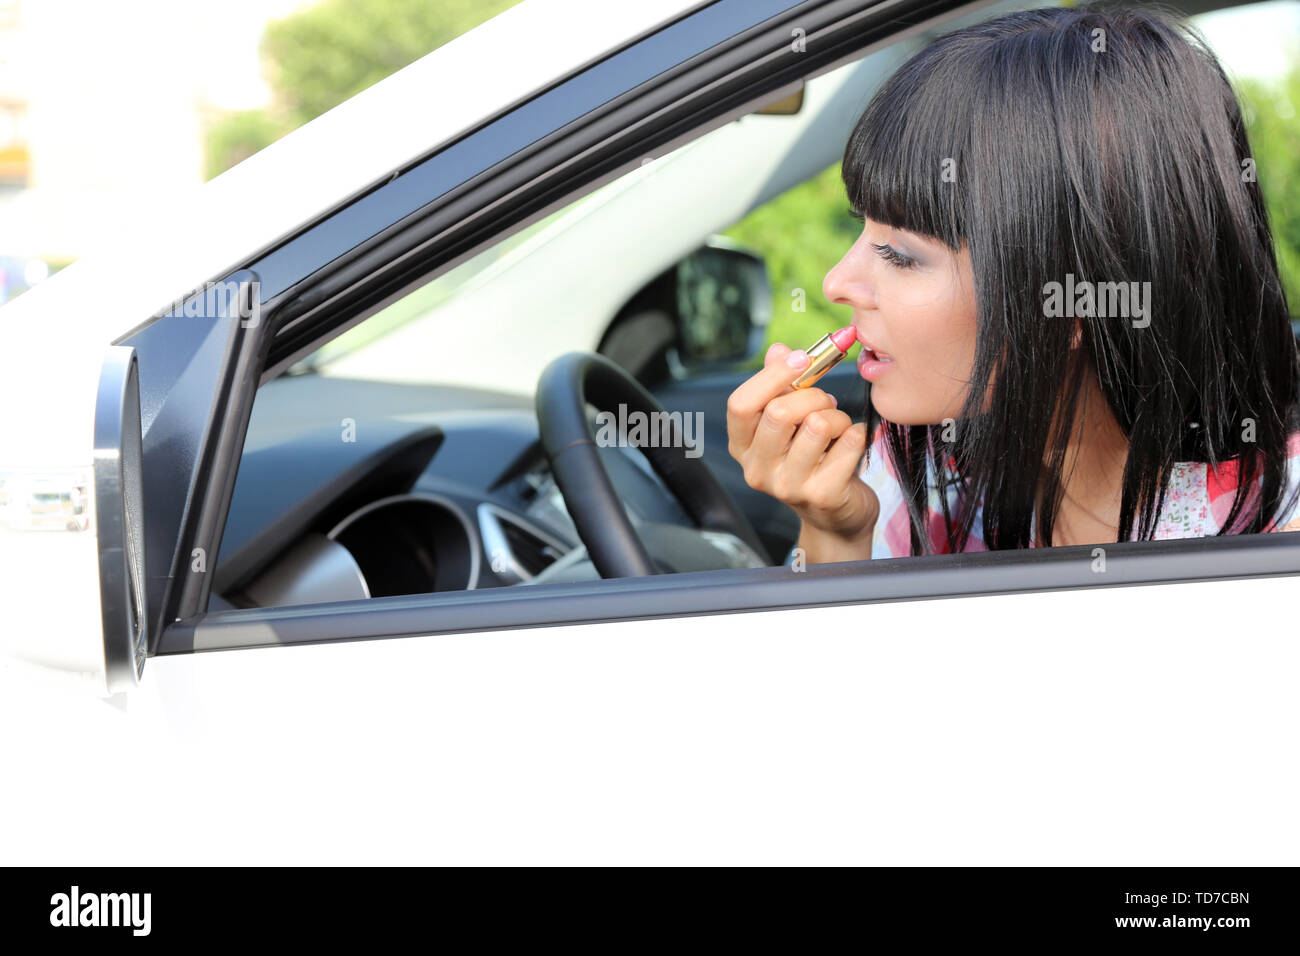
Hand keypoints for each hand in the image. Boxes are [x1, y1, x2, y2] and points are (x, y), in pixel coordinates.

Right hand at [726, 342, 878, 550]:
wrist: (837, 517)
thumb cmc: (813, 460)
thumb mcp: (792, 423)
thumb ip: (782, 386)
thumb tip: (779, 350)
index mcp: (742, 446)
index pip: (740, 404)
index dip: (772, 376)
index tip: (802, 359)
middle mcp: (757, 469)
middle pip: (779, 412)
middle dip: (813, 395)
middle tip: (827, 402)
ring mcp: (788, 487)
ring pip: (819, 424)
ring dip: (839, 416)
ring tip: (840, 427)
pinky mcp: (822, 495)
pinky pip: (849, 443)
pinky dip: (858, 434)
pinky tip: (853, 444)